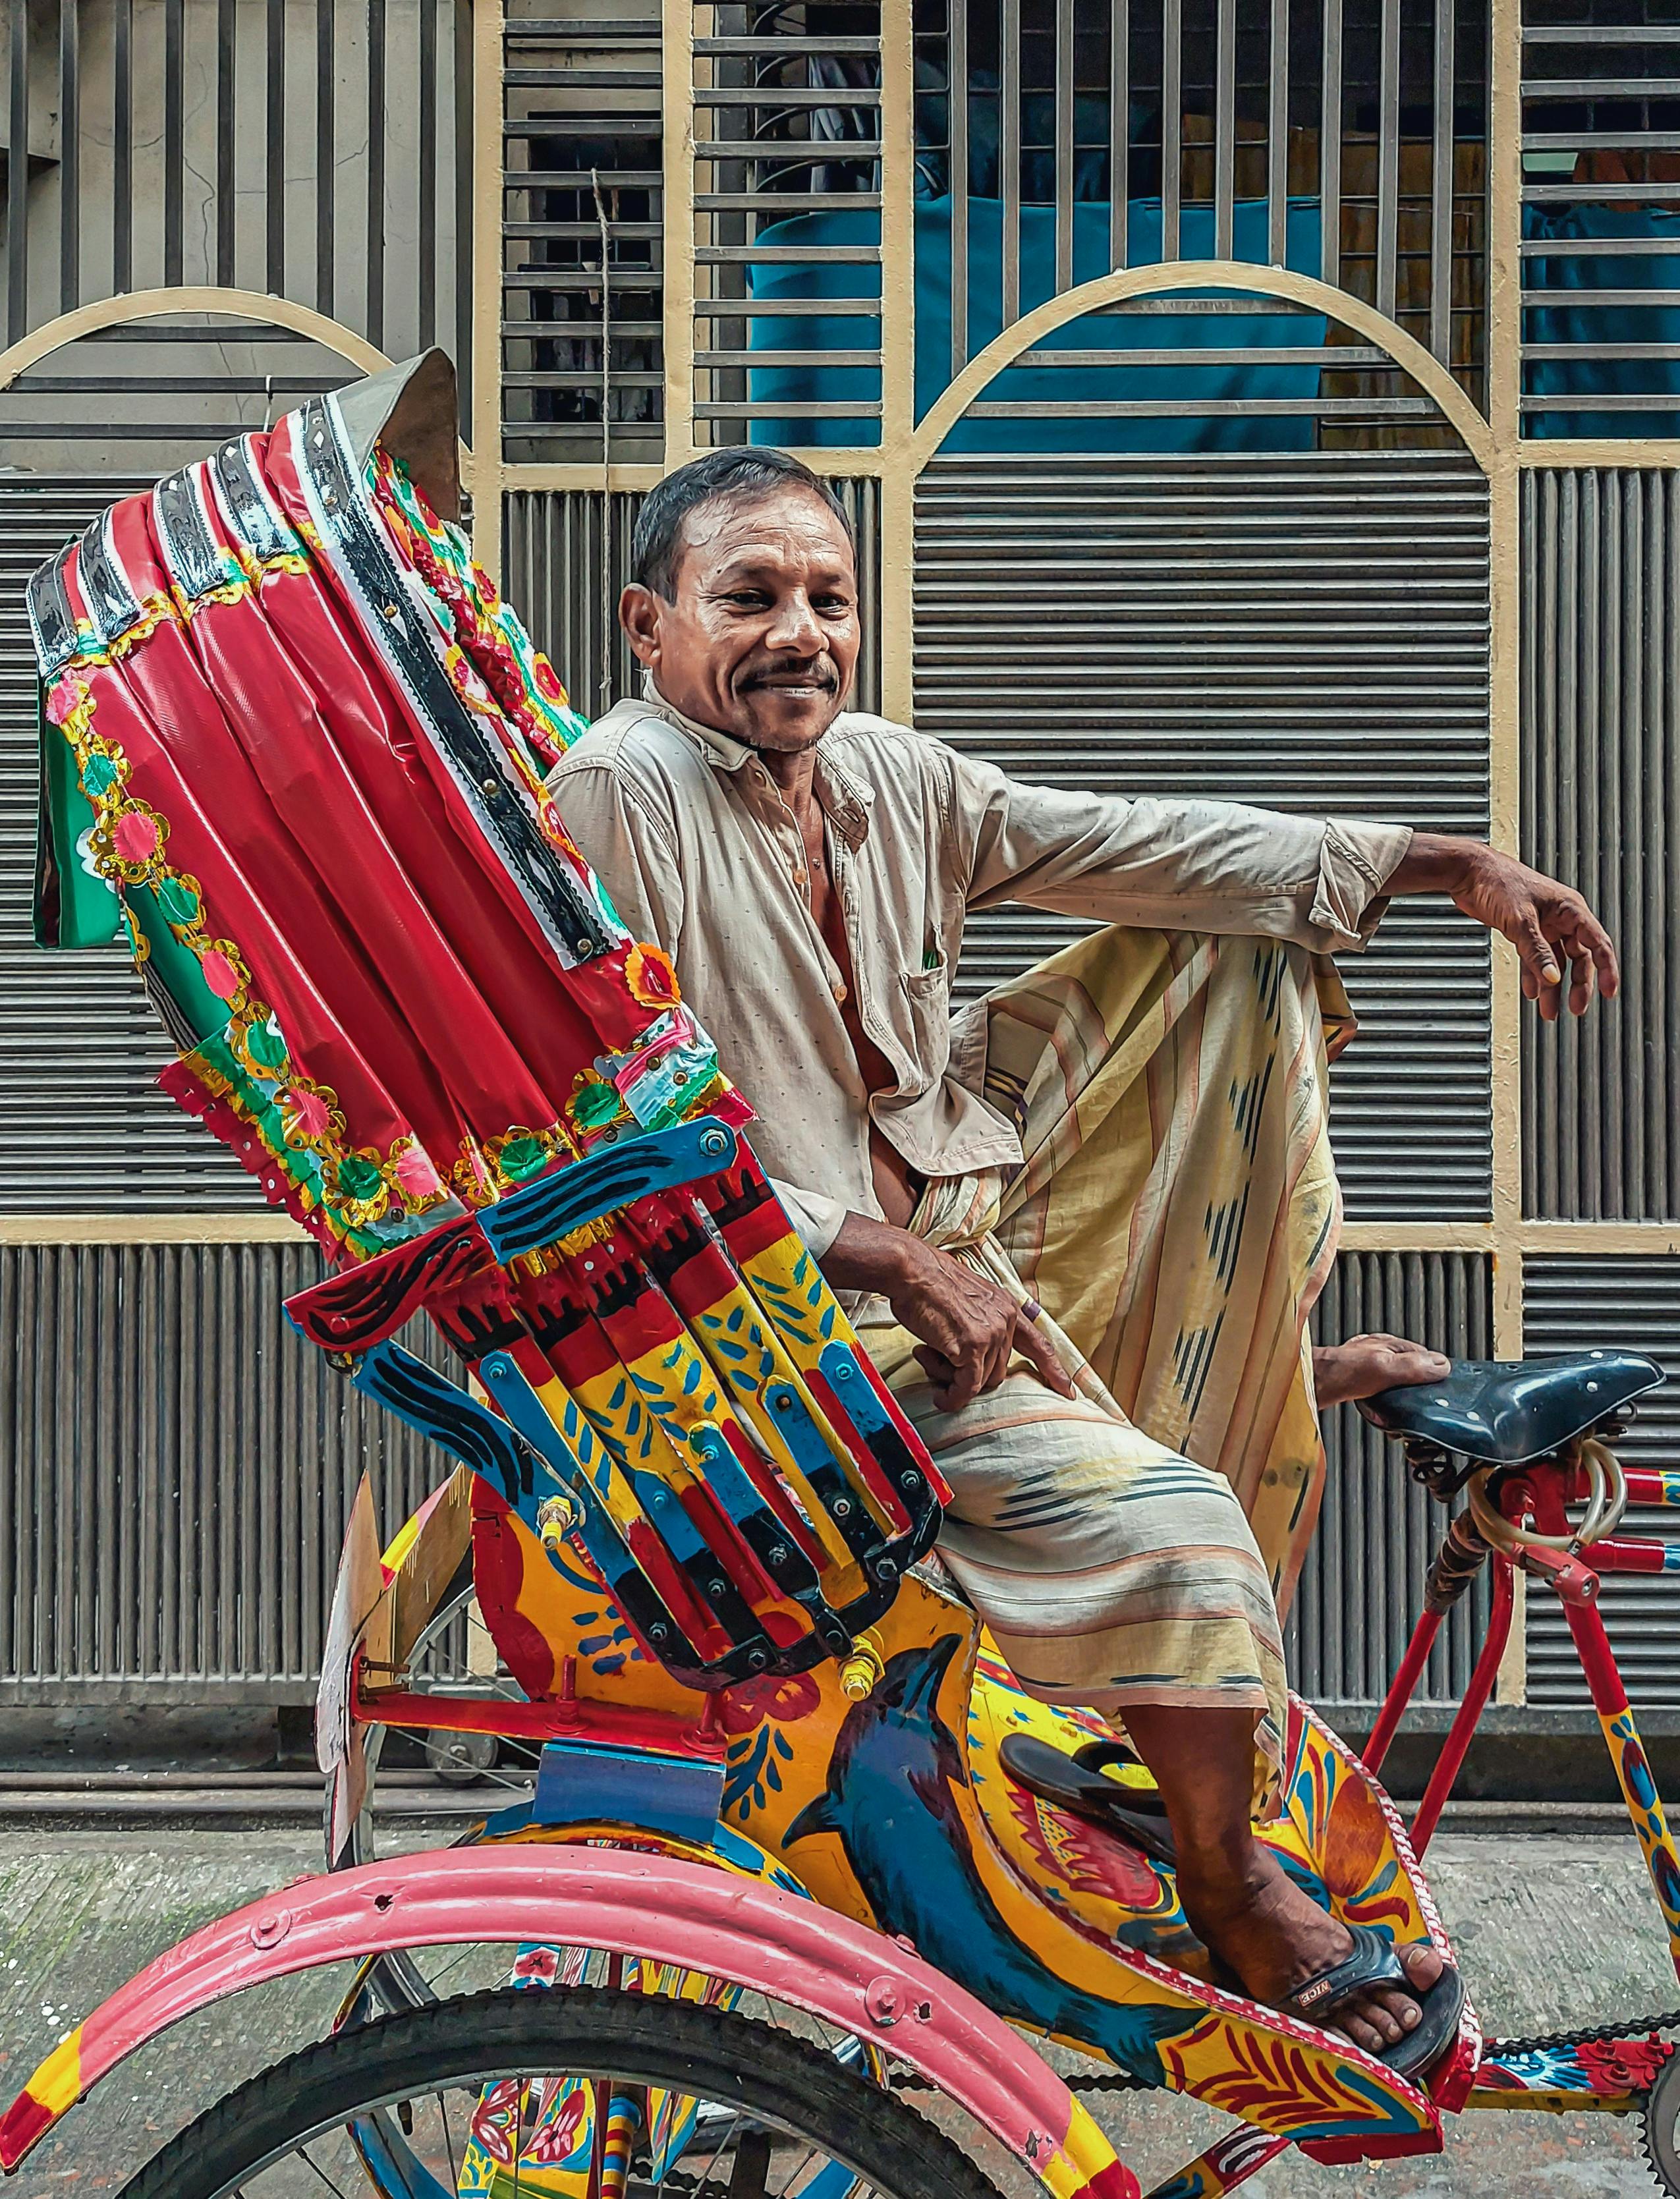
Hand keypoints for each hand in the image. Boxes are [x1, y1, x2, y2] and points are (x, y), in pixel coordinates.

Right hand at [819, 1214, 1075, 1412]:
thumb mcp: (967, 1299)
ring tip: (928, 1355)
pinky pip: (967, 1388)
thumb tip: (973, 1356)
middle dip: (969, 1373)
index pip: (1038, 1343)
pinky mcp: (972, 1347)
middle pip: (999, 1370)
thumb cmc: (928, 1284)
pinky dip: (953, 1398)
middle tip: (938, 1357)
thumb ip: (980, 1322)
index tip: (1068, 1391)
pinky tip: (940, 1398)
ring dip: (954, 1379)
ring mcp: (991, 1334)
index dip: (1053, 1368)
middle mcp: (1005, 1320)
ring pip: (982, 1381)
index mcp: (1007, 1307)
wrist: (911, 1270)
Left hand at [1313, 1334, 1449, 1409]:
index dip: (1436, 1375)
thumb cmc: (1338, 1372)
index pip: (1425, 1357)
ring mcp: (1366, 1368)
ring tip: (1403, 1416)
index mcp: (1389, 1345)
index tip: (1442, 1394)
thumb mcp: (1384, 1367)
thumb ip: (1413, 1366)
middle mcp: (1378, 1353)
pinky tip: (1383, 1415)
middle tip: (1421, 1409)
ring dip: (1401, 1402)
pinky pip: (1380, 1396)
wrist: (1306, 1384)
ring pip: (1396, 1385)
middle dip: (1418, 1391)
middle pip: (1411, 1371)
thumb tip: (1442, 1366)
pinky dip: (1386, 1407)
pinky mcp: (1355, 1384)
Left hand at [1390, 835, 1617, 1022]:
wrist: (1469, 873)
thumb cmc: (1498, 883)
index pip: (1598, 943)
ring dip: (1554, 986)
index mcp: (1570, 909)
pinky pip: (1536, 958)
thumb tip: (1553, 979)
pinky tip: (1533, 992)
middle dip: (1579, 984)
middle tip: (1576, 1008)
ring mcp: (1543, 924)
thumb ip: (1537, 952)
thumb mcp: (1521, 921)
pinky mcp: (1524, 930)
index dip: (1607, 968)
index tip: (1609, 992)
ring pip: (1557, 961)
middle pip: (1579, 957)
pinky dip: (1535, 975)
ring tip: (1550, 1011)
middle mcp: (1561, 917)